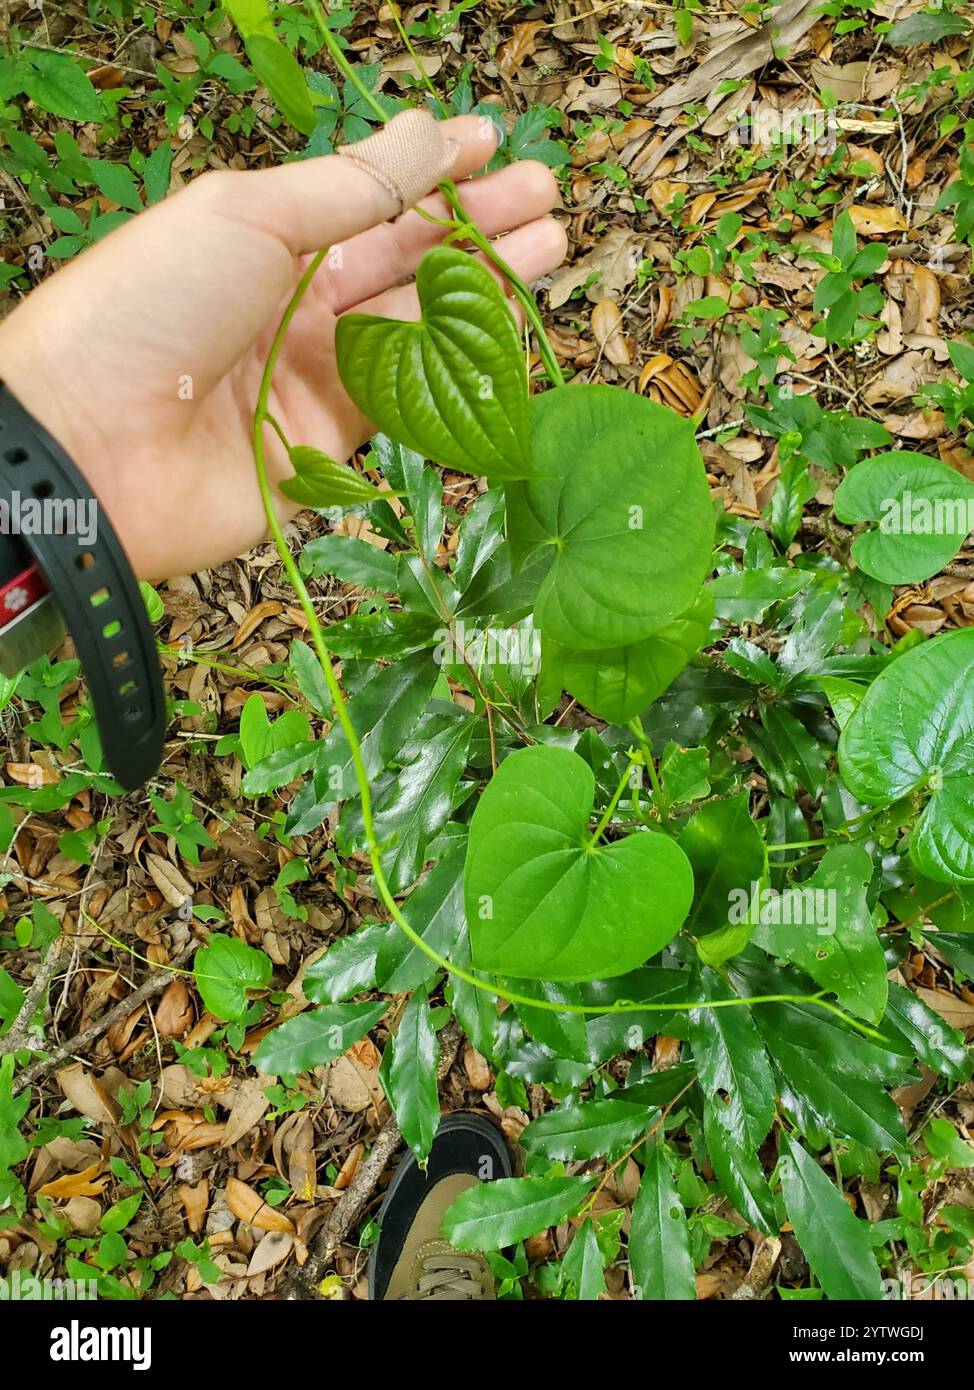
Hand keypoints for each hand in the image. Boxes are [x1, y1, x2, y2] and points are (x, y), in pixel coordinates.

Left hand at [0, 115, 565, 579]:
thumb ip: (348, 188)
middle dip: (476, 228)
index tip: (496, 145)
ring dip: (483, 291)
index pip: (366, 200)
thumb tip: (428, 134)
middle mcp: (293, 306)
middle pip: (402, 261)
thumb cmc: (148, 308)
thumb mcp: (247, 216)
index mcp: (263, 239)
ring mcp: (313, 377)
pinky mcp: (329, 446)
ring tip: (549, 249)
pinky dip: (456, 368)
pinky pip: (407, 401)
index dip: (432, 173)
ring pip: (416, 328)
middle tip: (546, 198)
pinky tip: (505, 332)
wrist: (91, 447)